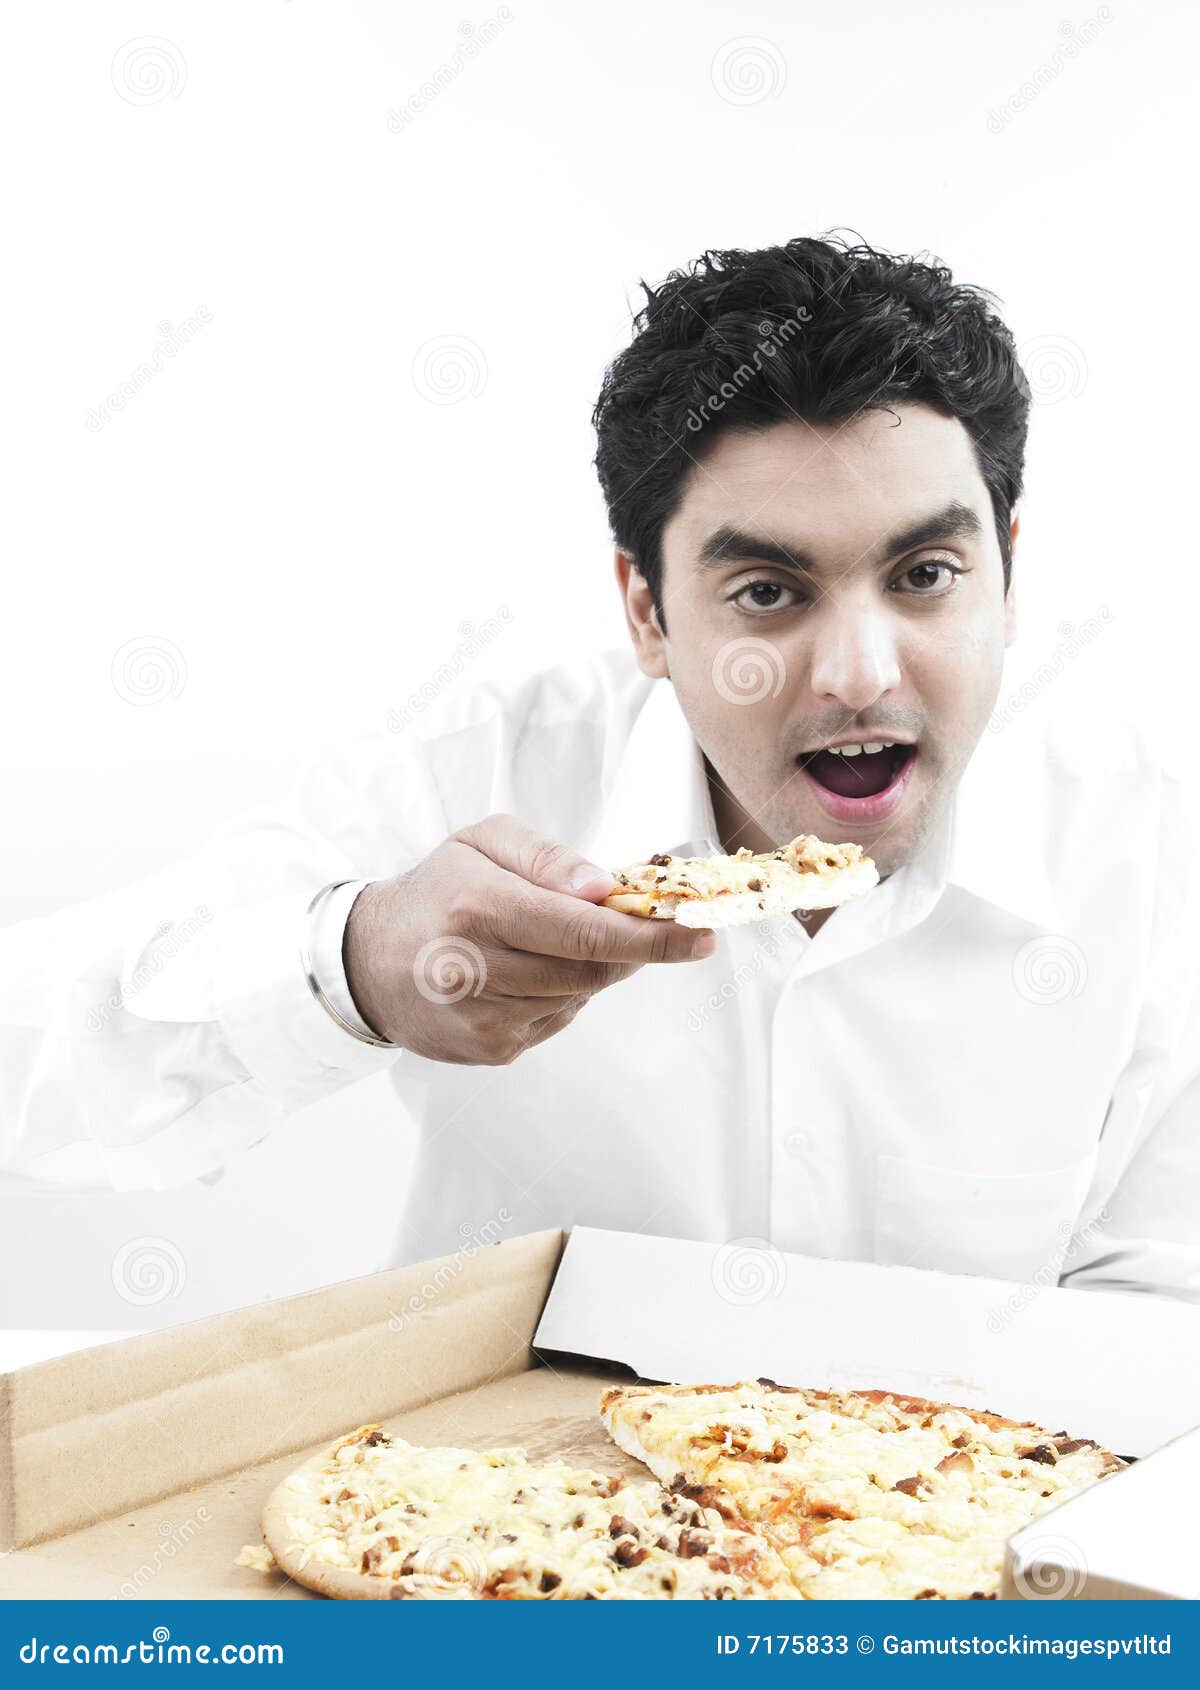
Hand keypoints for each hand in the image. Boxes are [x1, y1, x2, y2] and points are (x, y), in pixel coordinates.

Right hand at [343, 813, 714, 1064]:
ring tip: (557, 939)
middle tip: (658, 924)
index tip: (703, 934)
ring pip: (582, 995)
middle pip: (595, 967)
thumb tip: (604, 887)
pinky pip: (559, 1019)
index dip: (654, 936)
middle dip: (635, 946)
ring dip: (594, 966)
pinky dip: (564, 993)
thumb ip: (546, 857)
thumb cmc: (436, 890)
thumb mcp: (481, 843)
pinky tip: (530, 972)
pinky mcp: (491, 1050)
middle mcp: (478, 970)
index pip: (586, 930)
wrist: (367, 962)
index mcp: (480, 908)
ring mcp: (485, 1019)